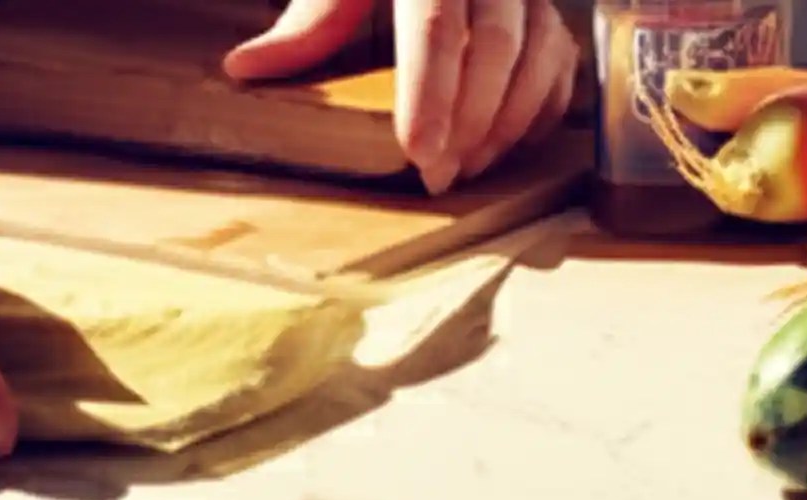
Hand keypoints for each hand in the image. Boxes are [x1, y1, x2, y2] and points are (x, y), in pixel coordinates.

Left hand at [224, 0, 579, 193]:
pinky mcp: (551, 16)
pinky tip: (501, 149)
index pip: (437, 24)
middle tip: (437, 177)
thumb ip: (307, 25)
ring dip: (505, 123)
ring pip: (538, 58)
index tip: (417, 150)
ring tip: (466, 169)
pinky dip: (536, 114)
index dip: (430, 90)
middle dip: (469, 120)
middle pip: (496, 46)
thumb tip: (244, 68)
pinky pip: (562, 68)